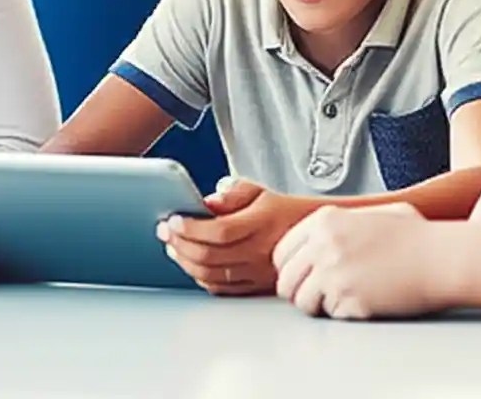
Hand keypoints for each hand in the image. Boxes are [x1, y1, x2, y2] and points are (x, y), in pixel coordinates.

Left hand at [157, 179, 314, 295]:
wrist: (315, 239)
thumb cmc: (286, 213)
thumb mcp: (261, 192)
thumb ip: (233, 192)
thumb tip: (207, 202)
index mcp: (261, 223)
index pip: (219, 231)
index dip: (190, 228)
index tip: (173, 220)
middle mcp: (260, 251)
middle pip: (210, 255)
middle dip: (179, 243)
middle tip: (165, 231)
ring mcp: (257, 272)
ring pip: (212, 275)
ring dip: (185, 261)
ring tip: (173, 247)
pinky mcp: (256, 287)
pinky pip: (221, 288)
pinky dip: (200, 278)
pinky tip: (191, 264)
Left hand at [272, 203, 444, 319]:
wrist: (444, 258)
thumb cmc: (419, 238)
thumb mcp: (374, 214)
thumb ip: (341, 224)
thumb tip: (315, 242)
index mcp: (326, 220)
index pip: (282, 253)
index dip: (293, 270)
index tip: (306, 277)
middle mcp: (323, 245)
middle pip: (287, 282)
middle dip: (303, 291)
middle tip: (325, 294)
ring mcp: (333, 273)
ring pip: (303, 303)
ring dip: (321, 306)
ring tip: (347, 298)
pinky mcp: (348, 299)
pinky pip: (330, 315)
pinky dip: (345, 314)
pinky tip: (367, 301)